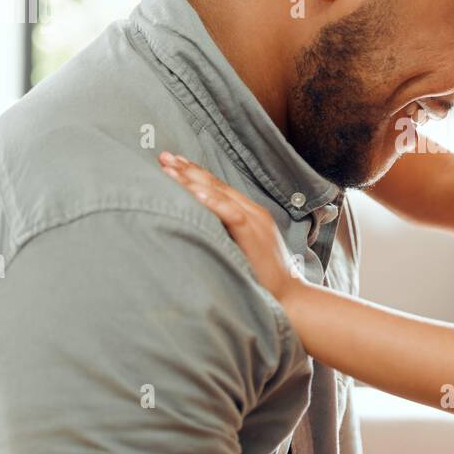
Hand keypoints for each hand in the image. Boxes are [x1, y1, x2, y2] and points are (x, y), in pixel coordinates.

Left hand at [158, 151, 306, 301]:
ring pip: (220, 194)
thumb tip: (198, 229)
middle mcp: (253, 212)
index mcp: (251, 214)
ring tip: (171, 169)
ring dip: (194, 180)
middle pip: (216, 185)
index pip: (219, 187)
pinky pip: (231, 214)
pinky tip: (196, 192)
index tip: (172, 163)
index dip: (195, 173)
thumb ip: (226, 235)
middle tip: (164, 156)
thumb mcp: (243, 250)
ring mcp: (255, 222)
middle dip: (188, 170)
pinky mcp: (254, 235)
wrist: (289, 296)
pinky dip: (213, 202)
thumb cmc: (264, 278)